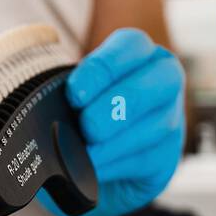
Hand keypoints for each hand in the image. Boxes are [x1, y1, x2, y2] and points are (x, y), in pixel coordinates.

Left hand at [40, 28, 184, 215]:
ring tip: (84, 153)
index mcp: (141, 55)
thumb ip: (69, 92)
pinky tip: (93, 170)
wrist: (92, 167)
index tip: (74, 94)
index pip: (133, 45)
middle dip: (121, 103)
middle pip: (161, 80)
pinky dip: (114, 166)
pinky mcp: (166, 159)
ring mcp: (172, 121)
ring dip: (115, 142)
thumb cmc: (82, 117)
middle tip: (87, 126)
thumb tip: (43, 102)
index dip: (104, 67)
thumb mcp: (75, 96)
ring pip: (156, 125)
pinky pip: (147, 159)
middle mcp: (165, 82)